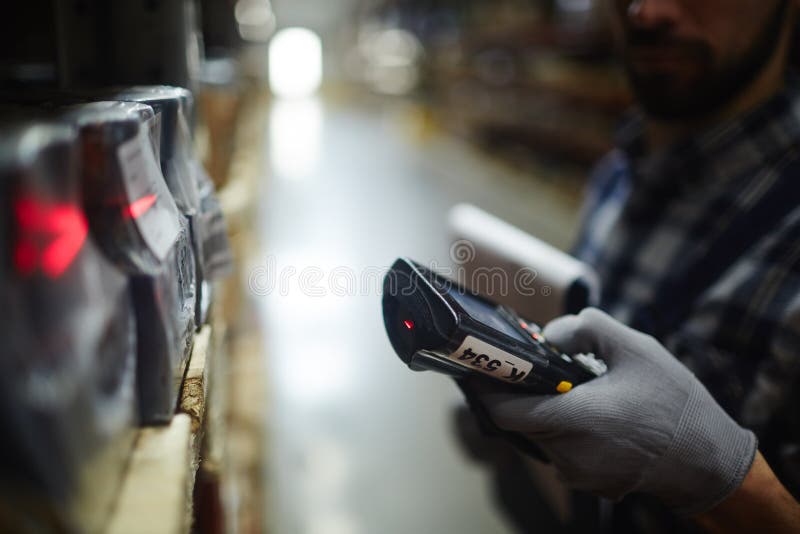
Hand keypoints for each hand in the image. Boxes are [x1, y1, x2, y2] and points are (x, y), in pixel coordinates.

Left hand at [461, 308, 756, 514]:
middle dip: (521, 394)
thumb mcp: (636, 349)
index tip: (478, 370)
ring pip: (540, 436)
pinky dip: (564, 430)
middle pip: (521, 421)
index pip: (505, 412)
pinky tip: (591, 413)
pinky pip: (560, 451)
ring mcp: (578, 474)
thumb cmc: (675, 404)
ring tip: (573, 389)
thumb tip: (550, 334)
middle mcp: (568, 453)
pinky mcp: (589, 483)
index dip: (486, 391)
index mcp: (574, 420)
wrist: (709, 460)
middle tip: (532, 368)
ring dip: (545, 412)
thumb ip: (587, 329)